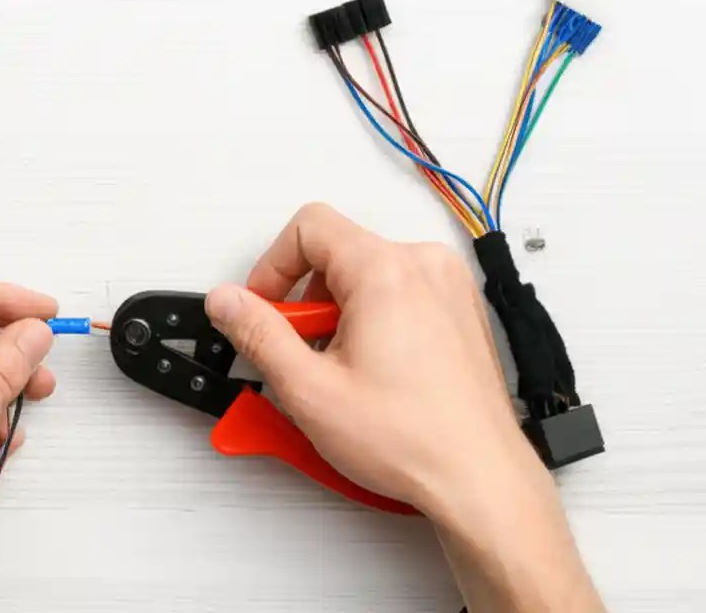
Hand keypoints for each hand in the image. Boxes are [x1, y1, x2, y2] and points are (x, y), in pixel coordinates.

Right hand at [204, 203, 531, 511]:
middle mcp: (424, 267)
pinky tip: (369, 374)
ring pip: (368, 277)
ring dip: (338, 316)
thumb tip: (227, 302)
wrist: (479, 478)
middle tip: (297, 352)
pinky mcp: (460, 312)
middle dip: (306, 302)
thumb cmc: (414, 439)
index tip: (262, 306)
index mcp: (386, 271)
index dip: (272, 266)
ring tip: (337, 371)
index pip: (309, 227)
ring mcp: (448, 288)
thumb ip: (258, 334)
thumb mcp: (309, 388)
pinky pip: (400, 295)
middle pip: (338, 253)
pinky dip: (373, 323)